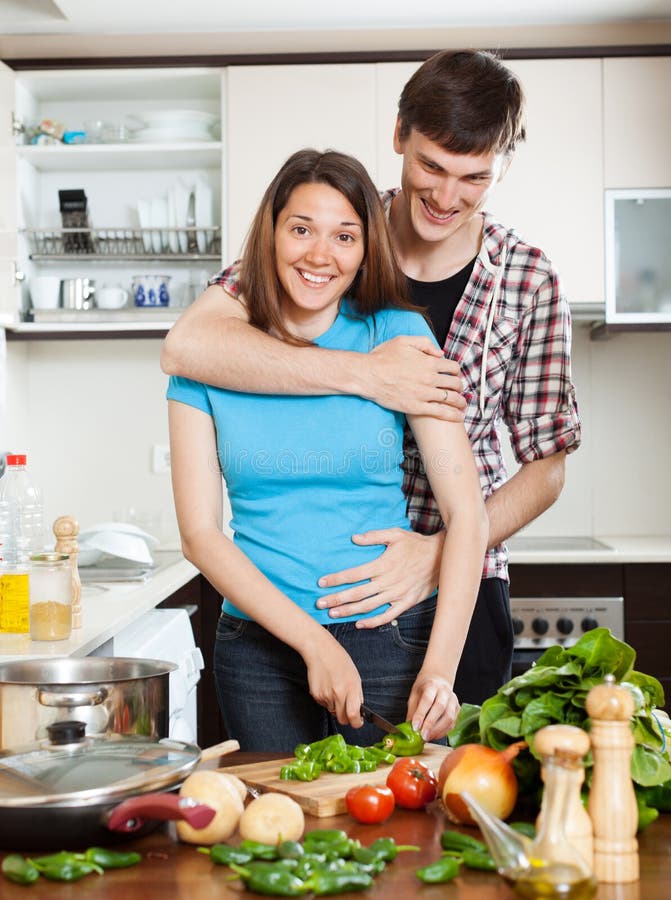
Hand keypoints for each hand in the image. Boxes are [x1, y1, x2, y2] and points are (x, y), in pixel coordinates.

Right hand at [302, 634, 363, 727]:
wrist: (320, 651)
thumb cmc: (340, 661)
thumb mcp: (355, 676)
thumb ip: (357, 695)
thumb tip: (359, 710)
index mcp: (350, 688)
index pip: (353, 716)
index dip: (357, 722)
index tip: (358, 721)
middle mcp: (337, 694)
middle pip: (342, 719)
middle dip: (346, 717)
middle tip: (347, 709)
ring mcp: (325, 696)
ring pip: (333, 711)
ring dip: (335, 706)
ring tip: (335, 689)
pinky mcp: (316, 695)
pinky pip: (324, 705)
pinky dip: (326, 700)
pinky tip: (327, 686)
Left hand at [316, 529, 444, 627]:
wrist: (442, 558)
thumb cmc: (416, 544)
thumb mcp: (395, 534)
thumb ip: (374, 536)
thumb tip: (354, 538)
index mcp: (383, 564)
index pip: (353, 574)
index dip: (336, 579)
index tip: (321, 583)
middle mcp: (388, 581)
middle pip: (357, 593)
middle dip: (336, 599)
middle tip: (319, 604)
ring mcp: (397, 594)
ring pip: (368, 606)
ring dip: (349, 611)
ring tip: (333, 614)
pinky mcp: (406, 603)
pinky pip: (387, 616)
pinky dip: (373, 622)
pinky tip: (360, 624)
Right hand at [366, 336, 465, 420]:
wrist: (368, 375)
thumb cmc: (382, 357)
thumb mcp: (404, 341)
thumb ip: (425, 344)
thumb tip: (440, 353)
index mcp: (428, 362)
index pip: (453, 367)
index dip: (456, 372)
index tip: (454, 375)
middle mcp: (429, 378)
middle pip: (455, 384)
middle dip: (460, 387)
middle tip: (459, 390)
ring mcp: (424, 394)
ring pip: (451, 399)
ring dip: (460, 402)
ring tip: (463, 405)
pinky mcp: (416, 407)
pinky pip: (440, 412)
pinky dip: (452, 415)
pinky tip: (458, 417)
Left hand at [407, 671, 459, 742]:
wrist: (439, 681)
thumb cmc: (425, 689)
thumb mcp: (414, 695)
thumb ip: (412, 711)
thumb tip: (409, 728)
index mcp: (432, 685)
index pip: (427, 700)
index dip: (421, 714)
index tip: (415, 726)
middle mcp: (444, 691)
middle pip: (440, 708)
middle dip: (430, 724)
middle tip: (422, 736)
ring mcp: (453, 700)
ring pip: (449, 717)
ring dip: (438, 730)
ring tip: (428, 737)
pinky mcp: (458, 709)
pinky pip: (453, 723)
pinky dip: (443, 732)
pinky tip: (435, 735)